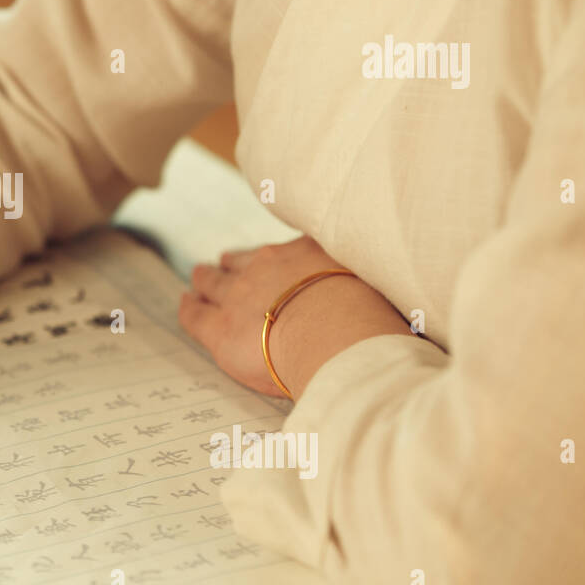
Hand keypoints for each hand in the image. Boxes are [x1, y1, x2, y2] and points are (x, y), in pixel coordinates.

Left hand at [177, 235, 412, 400]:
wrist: (335, 331)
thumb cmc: (368, 314)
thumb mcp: (380, 284)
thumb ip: (375, 281)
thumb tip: (400, 285)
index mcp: (307, 256)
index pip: (283, 253)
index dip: (269, 255)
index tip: (262, 254)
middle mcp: (269, 268)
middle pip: (244, 263)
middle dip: (232, 263)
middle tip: (222, 261)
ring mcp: (240, 295)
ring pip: (215, 283)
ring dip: (206, 280)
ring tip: (198, 277)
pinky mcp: (219, 328)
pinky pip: (195, 314)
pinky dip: (188, 307)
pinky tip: (185, 303)